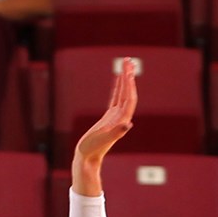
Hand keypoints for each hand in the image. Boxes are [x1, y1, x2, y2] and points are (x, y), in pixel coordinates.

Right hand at [71, 65, 136, 193]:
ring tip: (126, 64)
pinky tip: (118, 79)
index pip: (129, 98)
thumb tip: (128, 124)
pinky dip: (117, 87)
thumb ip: (117, 132)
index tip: (128, 69)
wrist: (88, 157)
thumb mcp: (104, 139)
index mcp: (122, 120)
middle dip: (129, 76)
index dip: (130, 83)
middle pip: (128, 92)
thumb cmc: (93, 149)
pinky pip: (115, 98)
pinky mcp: (109, 117)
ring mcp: (116, 116)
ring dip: (125, 79)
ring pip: (122, 93)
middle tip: (128, 59)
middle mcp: (122, 116)